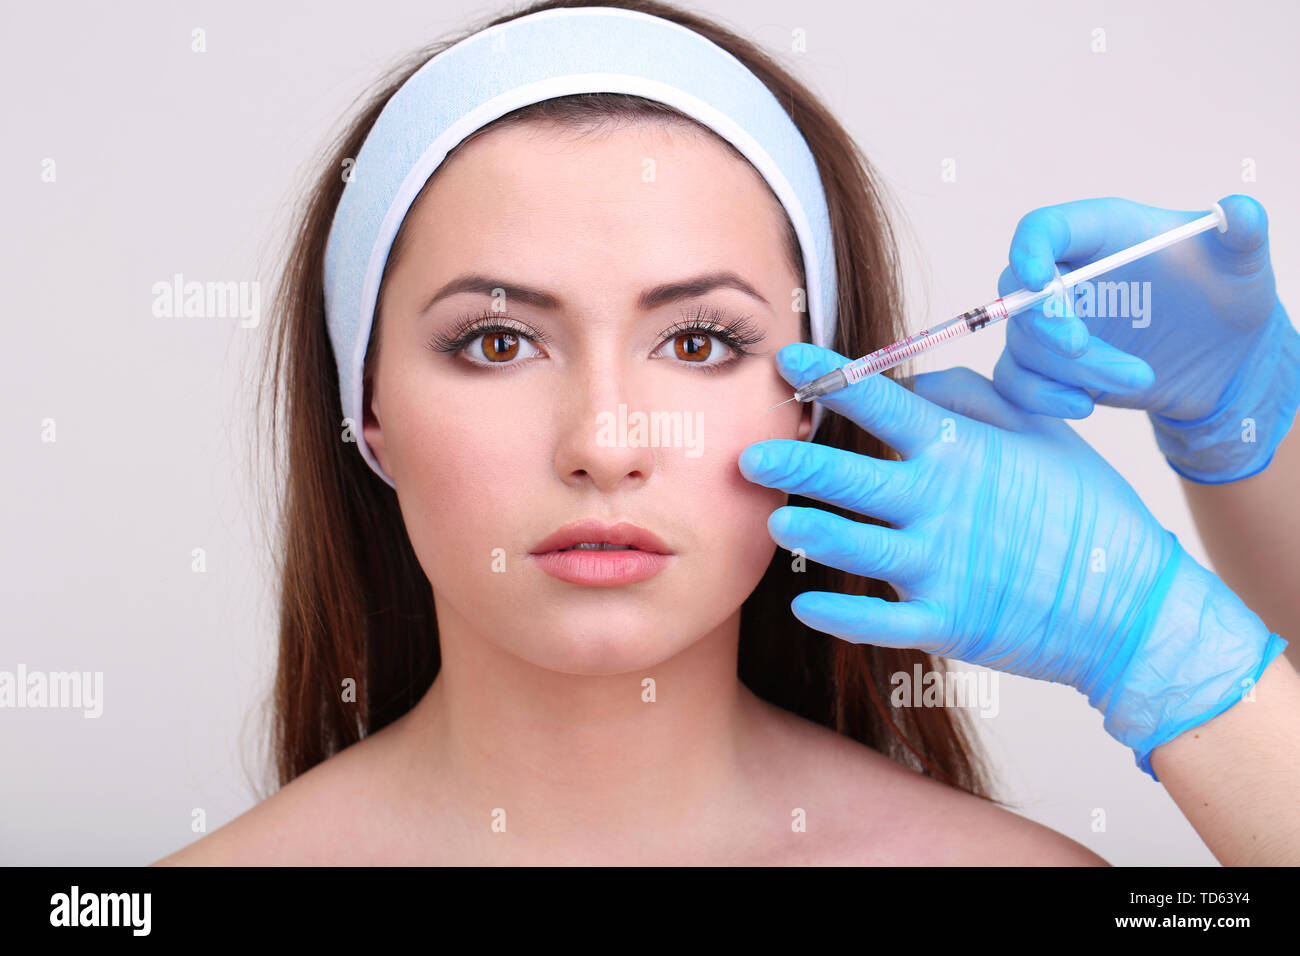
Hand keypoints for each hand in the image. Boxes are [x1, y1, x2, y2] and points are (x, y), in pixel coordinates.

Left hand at [740, 344, 1286, 777]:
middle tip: (749, 457)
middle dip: (792, 464)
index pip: (882, 404)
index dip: (830, 379)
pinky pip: (874, 620)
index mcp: (963, 450)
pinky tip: (803, 606)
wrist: (1130, 605)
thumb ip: (971, 398)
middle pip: (846, 477)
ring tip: (775, 522)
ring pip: (850, 545)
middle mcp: (942, 503)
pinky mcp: (945, 623)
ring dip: (807, 531)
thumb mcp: (1041, 432)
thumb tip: (911, 377)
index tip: (789, 361)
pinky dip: (835, 616)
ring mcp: (941, 566)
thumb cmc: (1086, 509)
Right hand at [991, 195, 1299, 482]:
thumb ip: (1242, 233)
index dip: (1030, 251)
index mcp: (1099, 234)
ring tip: (1141, 378)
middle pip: (1019, 294)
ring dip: (1077, 369)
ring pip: (1027, 346)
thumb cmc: (1225, 293)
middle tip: (1081, 345)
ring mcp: (1051, 324)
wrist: (1222, 357)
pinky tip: (1085, 405)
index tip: (1040, 280)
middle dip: (1045, 323)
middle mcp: (1064, 275)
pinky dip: (1042, 397)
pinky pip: (1017, 383)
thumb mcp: (1241, 261)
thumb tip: (1240, 211)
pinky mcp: (1050, 367)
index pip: (1042, 230)